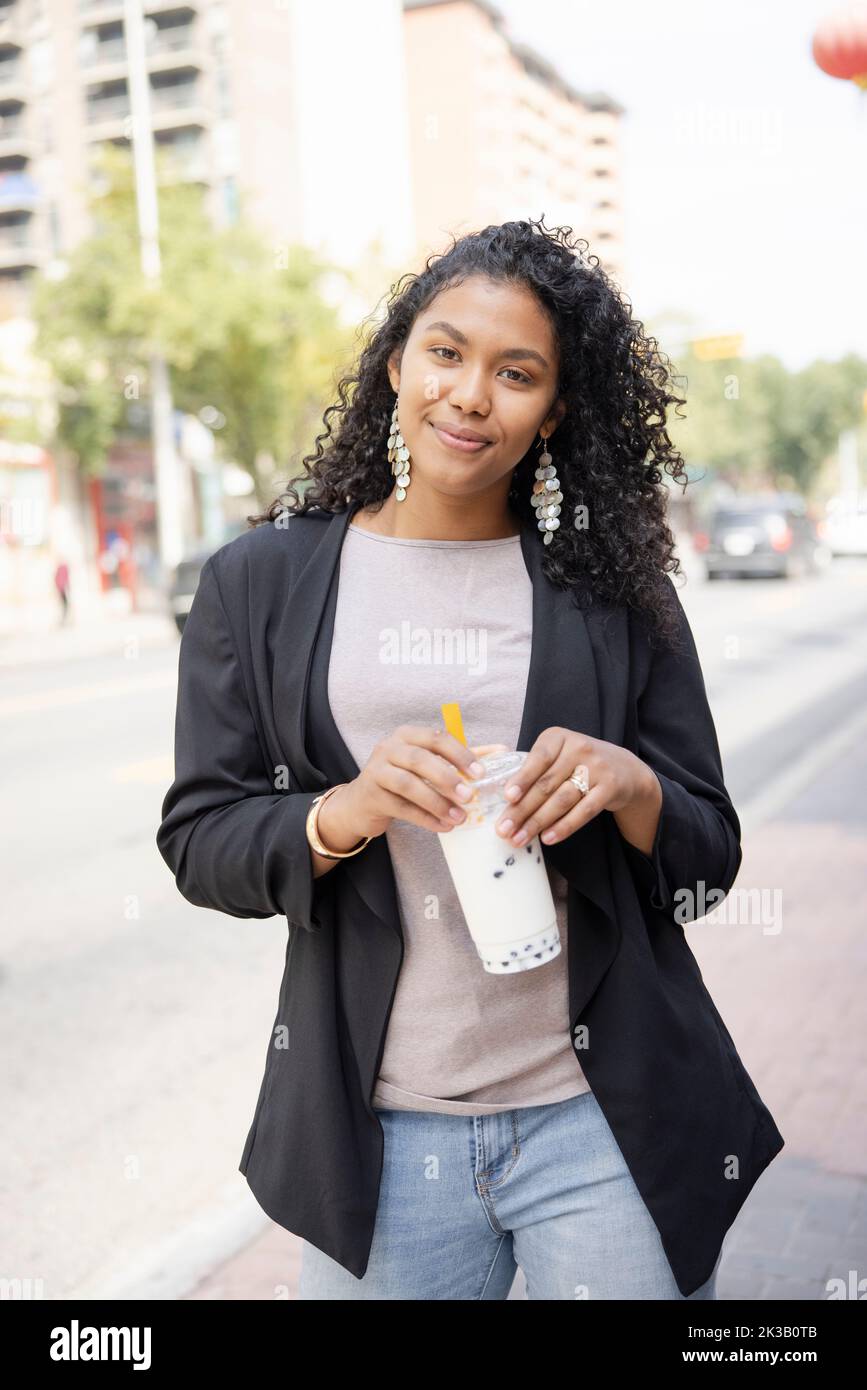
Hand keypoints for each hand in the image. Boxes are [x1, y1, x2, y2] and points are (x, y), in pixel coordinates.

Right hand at [342, 727, 500, 838]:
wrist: (359, 803)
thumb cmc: (400, 779)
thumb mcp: (427, 764)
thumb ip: (460, 757)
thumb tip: (500, 751)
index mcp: (407, 735)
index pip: (436, 738)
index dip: (460, 754)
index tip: (481, 773)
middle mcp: (388, 748)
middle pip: (419, 759)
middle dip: (447, 778)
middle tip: (470, 796)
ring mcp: (376, 771)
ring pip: (408, 784)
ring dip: (436, 802)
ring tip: (459, 817)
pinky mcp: (371, 796)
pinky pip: (401, 808)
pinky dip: (425, 818)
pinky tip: (444, 827)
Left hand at [492, 726, 654, 848]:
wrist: (624, 768)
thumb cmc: (578, 763)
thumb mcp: (558, 755)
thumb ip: (534, 769)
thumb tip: (505, 799)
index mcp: (558, 737)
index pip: (537, 758)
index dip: (522, 779)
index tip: (507, 797)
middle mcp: (579, 748)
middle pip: (546, 784)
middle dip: (522, 809)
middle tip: (504, 829)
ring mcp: (597, 768)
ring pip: (562, 800)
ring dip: (538, 822)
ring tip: (519, 838)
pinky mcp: (610, 788)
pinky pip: (584, 811)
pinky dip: (564, 827)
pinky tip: (547, 838)